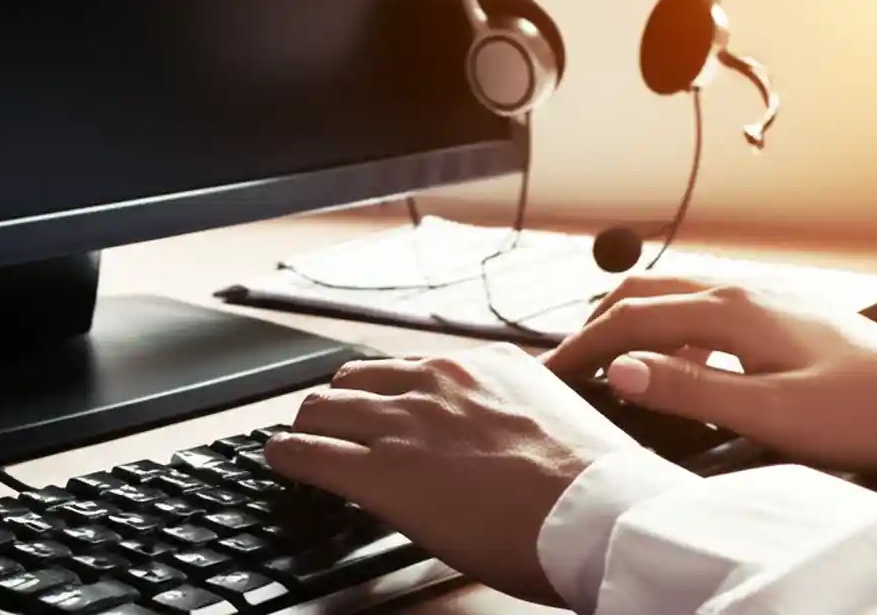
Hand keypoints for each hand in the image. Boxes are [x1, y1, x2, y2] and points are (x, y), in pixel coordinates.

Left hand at [262, 343, 637, 604]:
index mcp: (485, 365)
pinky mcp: (381, 472)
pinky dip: (288, 454)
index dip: (387, 391)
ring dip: (311, 425)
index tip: (382, 405)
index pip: (413, 367)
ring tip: (302, 439)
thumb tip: (514, 427)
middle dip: (341, 402)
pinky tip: (281, 459)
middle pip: (358, 378)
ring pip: (324, 408)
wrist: (595, 510)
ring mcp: (405, 423)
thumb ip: (521, 410)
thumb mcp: (557, 419)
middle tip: (334, 424)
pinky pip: (310, 452)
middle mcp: (438, 381)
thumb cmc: (593, 479)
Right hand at [542, 276, 876, 471]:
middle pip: (641, 295)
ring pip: (669, 299)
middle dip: (594, 327)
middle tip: (565, 368)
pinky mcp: (777, 315)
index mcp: (729, 311)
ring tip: (605, 364)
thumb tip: (619, 370)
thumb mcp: (770, 411)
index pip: (628, 320)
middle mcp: (739, 292)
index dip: (580, 348)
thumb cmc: (866, 408)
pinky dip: (666, 331)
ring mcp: (760, 299)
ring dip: (628, 325)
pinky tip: (676, 364)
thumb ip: (689, 389)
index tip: (547, 376)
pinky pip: (699, 311)